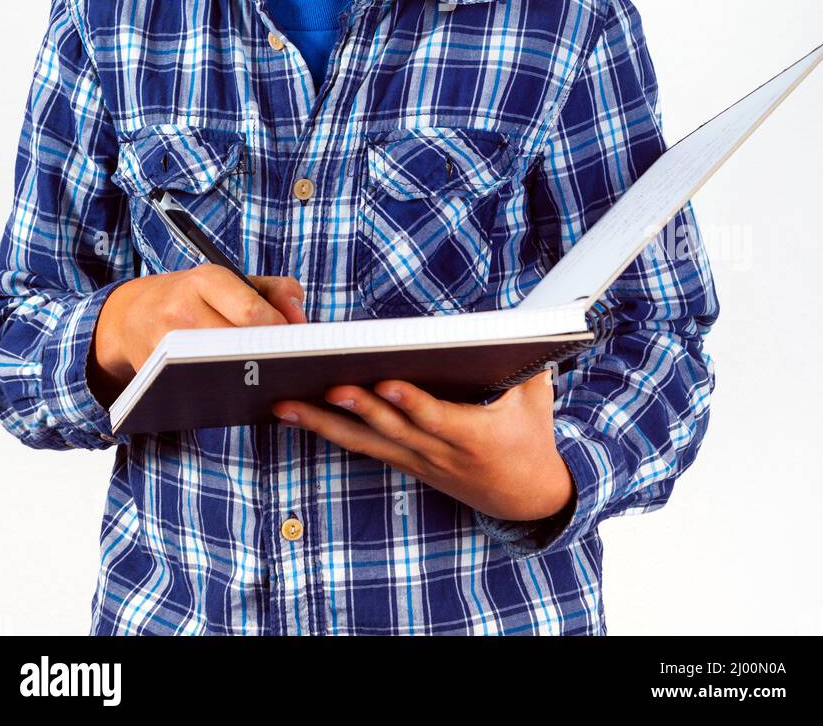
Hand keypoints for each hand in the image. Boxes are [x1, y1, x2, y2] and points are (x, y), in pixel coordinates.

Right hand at [88, 268, 307, 406]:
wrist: (131, 314)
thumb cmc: (195, 296)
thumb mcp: (234, 281)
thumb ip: (278, 291)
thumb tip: (301, 321)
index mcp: (205, 280)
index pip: (250, 310)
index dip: (278, 331)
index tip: (296, 342)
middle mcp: (181, 309)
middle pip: (236, 343)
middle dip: (267, 356)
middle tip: (287, 364)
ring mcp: (164, 344)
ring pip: (218, 368)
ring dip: (247, 375)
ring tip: (268, 376)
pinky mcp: (156, 374)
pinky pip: (198, 386)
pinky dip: (222, 390)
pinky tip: (239, 389)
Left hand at [271, 368, 574, 522]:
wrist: (526, 498)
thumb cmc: (530, 438)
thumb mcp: (537, 399)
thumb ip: (528, 362)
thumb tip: (517, 325)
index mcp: (473, 435)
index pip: (437, 418)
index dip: (410, 403)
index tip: (385, 383)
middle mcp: (438, 452)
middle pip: (390, 431)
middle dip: (356, 409)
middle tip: (325, 386)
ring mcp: (417, 461)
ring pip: (365, 442)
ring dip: (323, 424)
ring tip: (285, 404)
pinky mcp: (405, 463)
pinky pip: (363, 446)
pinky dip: (330, 430)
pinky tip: (298, 415)